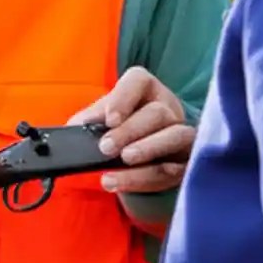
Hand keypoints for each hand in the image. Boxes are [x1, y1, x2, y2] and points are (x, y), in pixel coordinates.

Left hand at [69, 66, 193, 192]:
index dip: (124, 99)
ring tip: (124, 161)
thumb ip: (90, 120)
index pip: (138, 81)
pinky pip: (177, 167)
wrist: (143, 156)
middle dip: (130, 131)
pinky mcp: (187, 160)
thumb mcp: (102, 119)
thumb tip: (75, 129)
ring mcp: (183, 133)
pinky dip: (153, 175)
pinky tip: (132, 181)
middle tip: (106, 148)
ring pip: (175, 136)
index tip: (109, 120)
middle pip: (157, 113)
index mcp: (145, 90)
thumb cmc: (120, 129)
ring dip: (148, 149)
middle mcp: (168, 107)